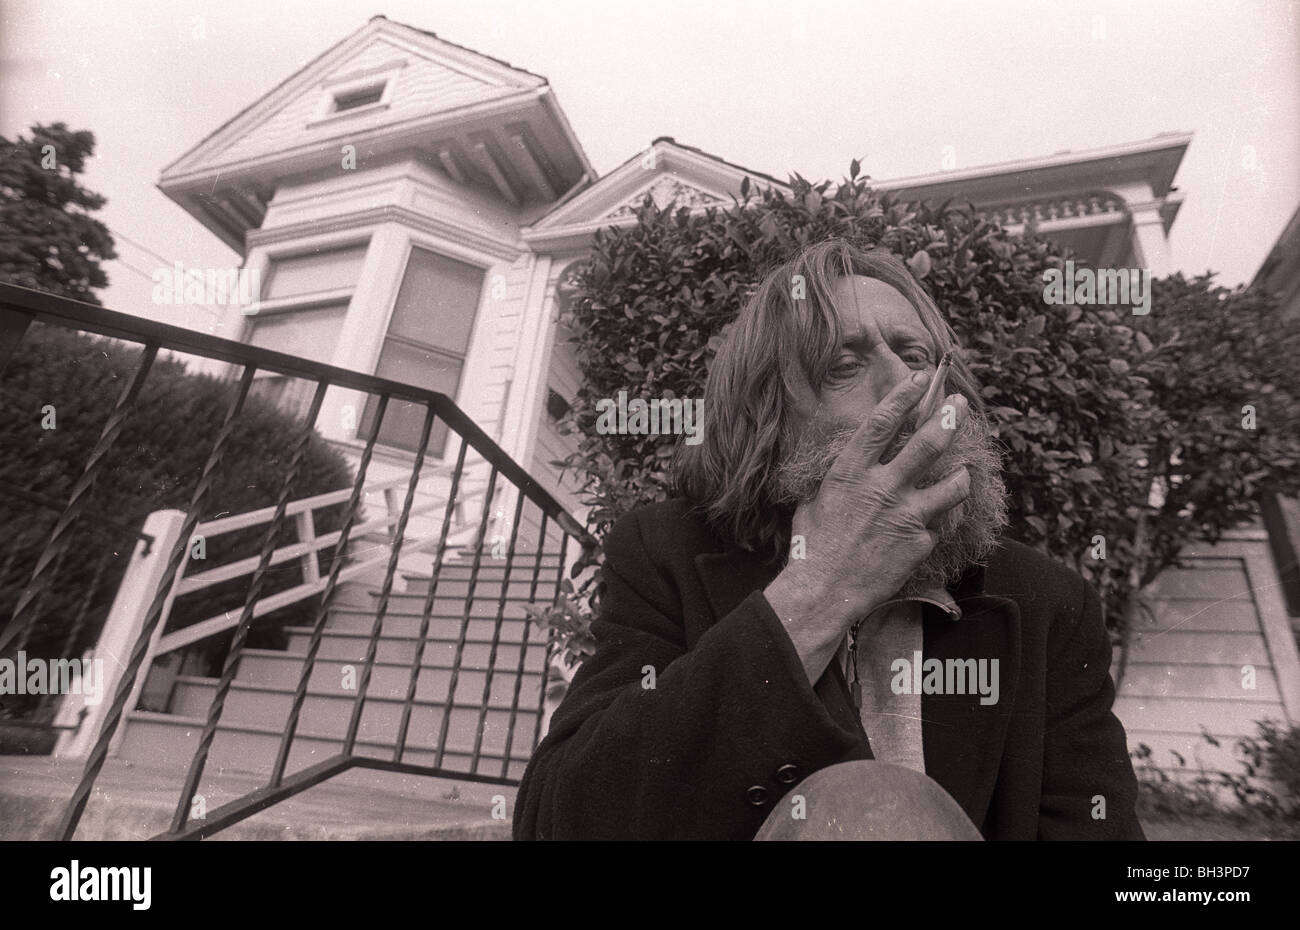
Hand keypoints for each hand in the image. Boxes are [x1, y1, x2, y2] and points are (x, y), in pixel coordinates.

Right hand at [764, 370, 970, 681]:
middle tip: (960, 405)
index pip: (882, 423)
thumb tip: (854, 459)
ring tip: (965, 470)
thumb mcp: (817, 498)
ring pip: (953, 485)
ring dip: (962, 474)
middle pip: (928, 444)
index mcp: (851, 472)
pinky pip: (939, 525)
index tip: (920, 378)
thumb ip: (841, 476)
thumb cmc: (812, 544)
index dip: (904, 397)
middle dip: (949, 419)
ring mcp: (906, 515)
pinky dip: (938, 521)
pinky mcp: (920, 542)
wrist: (823, 590)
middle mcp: (882, 487)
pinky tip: (936, 521)